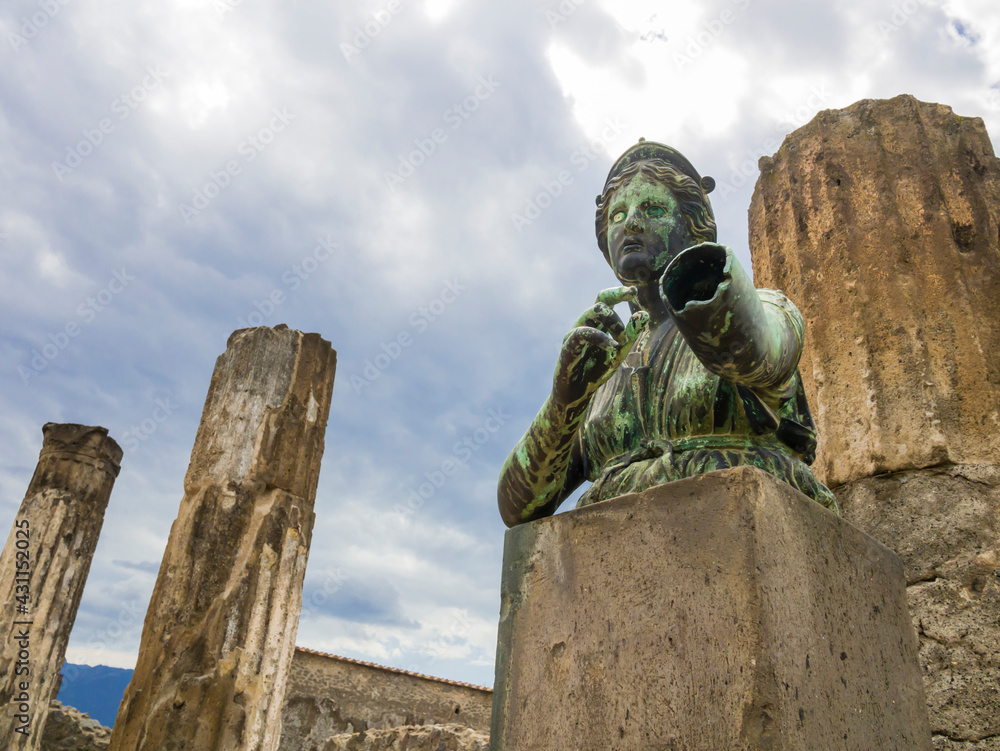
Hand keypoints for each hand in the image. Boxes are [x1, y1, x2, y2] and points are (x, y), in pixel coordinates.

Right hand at [552, 286, 648, 405]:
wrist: (576, 394)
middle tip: (625, 335)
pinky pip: (582, 332)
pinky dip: (600, 337)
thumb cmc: (595, 372)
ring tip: (620, 342)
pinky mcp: (567, 347)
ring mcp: (574, 334)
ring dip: (612, 323)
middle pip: (600, 302)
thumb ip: (630, 335)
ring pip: (592, 312)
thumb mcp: (618, 353)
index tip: (633, 292)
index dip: (618, 292)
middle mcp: (584, 324)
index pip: (605, 299)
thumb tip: (644, 314)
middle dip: (618, 314)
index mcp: (596, 324)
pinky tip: (612, 347)